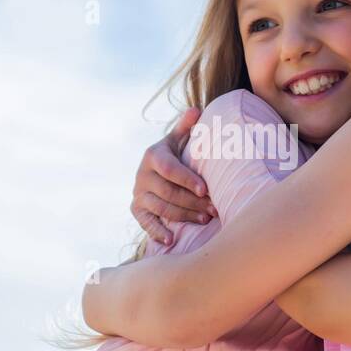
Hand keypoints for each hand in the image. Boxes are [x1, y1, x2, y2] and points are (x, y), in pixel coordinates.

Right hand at [131, 108, 215, 244]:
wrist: (152, 172)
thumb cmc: (173, 155)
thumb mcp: (177, 141)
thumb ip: (186, 128)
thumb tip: (196, 110)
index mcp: (153, 155)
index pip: (170, 169)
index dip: (187, 180)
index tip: (205, 190)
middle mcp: (142, 174)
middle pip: (169, 192)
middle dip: (192, 202)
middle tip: (214, 210)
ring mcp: (138, 193)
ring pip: (162, 208)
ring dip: (184, 216)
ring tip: (205, 220)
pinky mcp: (136, 209)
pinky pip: (145, 222)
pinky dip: (157, 232)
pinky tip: (171, 240)